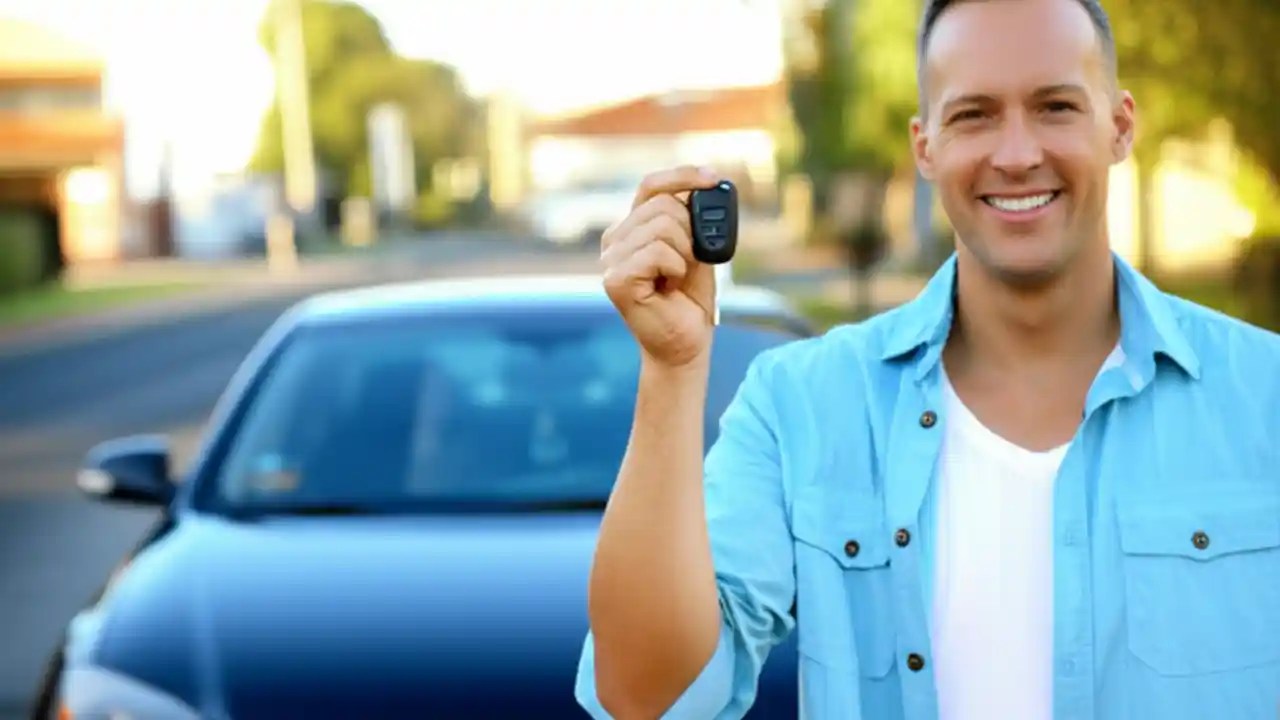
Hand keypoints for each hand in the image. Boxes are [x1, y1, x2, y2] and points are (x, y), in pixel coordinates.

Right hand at [601, 166, 722, 368]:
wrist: (686, 342)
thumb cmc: (689, 299)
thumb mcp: (696, 248)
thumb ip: (692, 219)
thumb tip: (704, 188)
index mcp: (632, 227)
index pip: (651, 185)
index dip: (683, 175)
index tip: (713, 178)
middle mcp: (615, 239)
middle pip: (663, 204)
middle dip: (689, 232)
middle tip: (688, 263)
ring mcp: (611, 259)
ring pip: (662, 227)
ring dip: (684, 254)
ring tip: (676, 278)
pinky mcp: (615, 279)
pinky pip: (657, 252)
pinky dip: (675, 268)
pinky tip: (669, 286)